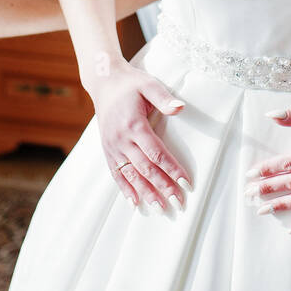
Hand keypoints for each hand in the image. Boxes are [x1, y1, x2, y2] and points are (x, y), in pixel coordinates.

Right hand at [91, 58, 190, 211]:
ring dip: (146, 193)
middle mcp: (121, 139)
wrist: (104, 82)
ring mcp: (113, 146)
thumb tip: (180, 108)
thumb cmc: (130, 83)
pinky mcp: (107, 150)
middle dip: (163, 187)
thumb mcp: (148, 84)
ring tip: (159, 209)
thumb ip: (164, 98)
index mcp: (134, 125)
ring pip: (131, 174)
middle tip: (178, 202)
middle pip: (146, 169)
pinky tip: (134, 203)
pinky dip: (125, 189)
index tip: (186, 184)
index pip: (157, 153)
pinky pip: (116, 173)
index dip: (172, 170)